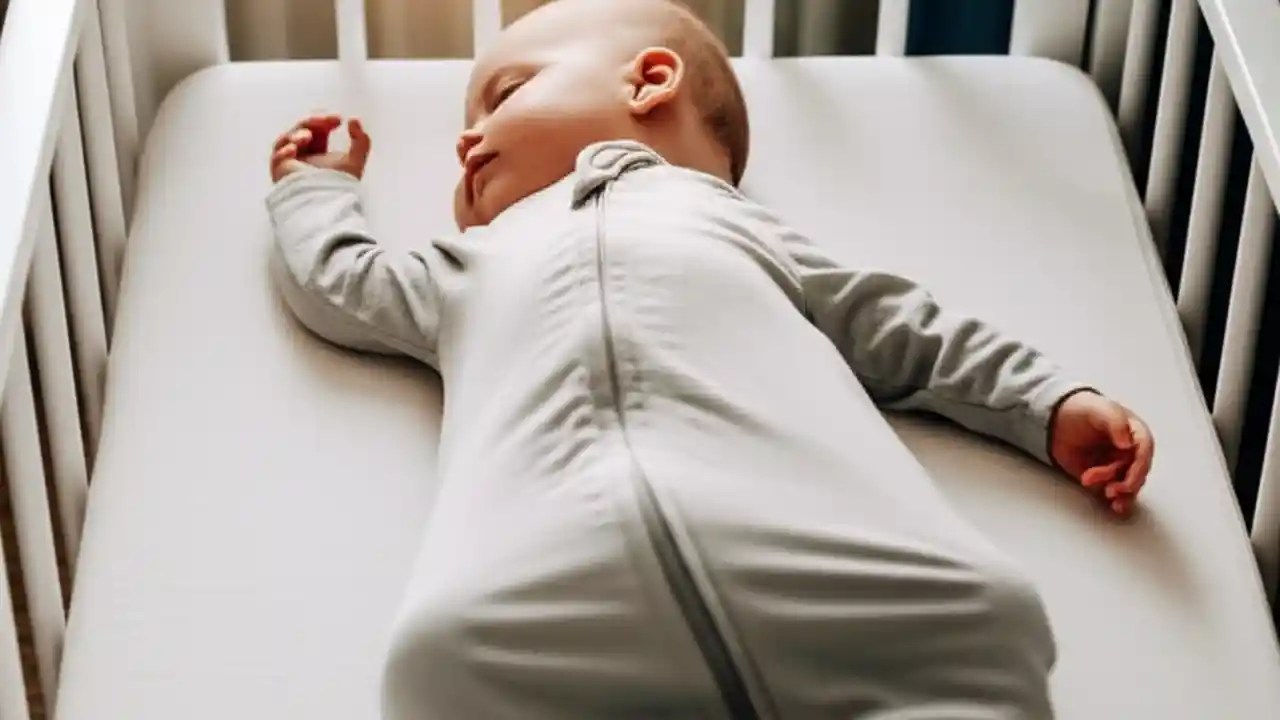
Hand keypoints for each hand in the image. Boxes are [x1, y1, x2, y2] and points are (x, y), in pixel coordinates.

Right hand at [270, 114, 370, 182]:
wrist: (328, 205)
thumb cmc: (340, 187)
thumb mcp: (355, 160)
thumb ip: (361, 140)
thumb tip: (355, 118)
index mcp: (318, 151)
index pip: (318, 128)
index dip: (325, 120)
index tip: (338, 119)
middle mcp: (302, 154)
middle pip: (301, 129)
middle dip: (312, 122)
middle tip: (324, 120)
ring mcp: (289, 162)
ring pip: (285, 139)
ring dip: (296, 134)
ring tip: (307, 137)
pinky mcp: (280, 172)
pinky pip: (276, 157)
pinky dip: (283, 151)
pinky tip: (294, 150)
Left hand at [1049, 390, 1153, 517]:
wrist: (1056, 421)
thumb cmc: (1082, 410)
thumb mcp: (1099, 409)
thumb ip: (1115, 422)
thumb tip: (1127, 441)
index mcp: (1135, 433)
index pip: (1144, 450)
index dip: (1139, 465)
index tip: (1130, 477)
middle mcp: (1130, 452)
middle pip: (1136, 471)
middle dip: (1127, 483)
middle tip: (1112, 489)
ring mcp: (1118, 466)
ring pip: (1128, 484)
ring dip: (1122, 494)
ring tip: (1108, 495)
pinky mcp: (1104, 478)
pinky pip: (1114, 492)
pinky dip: (1116, 501)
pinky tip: (1114, 507)